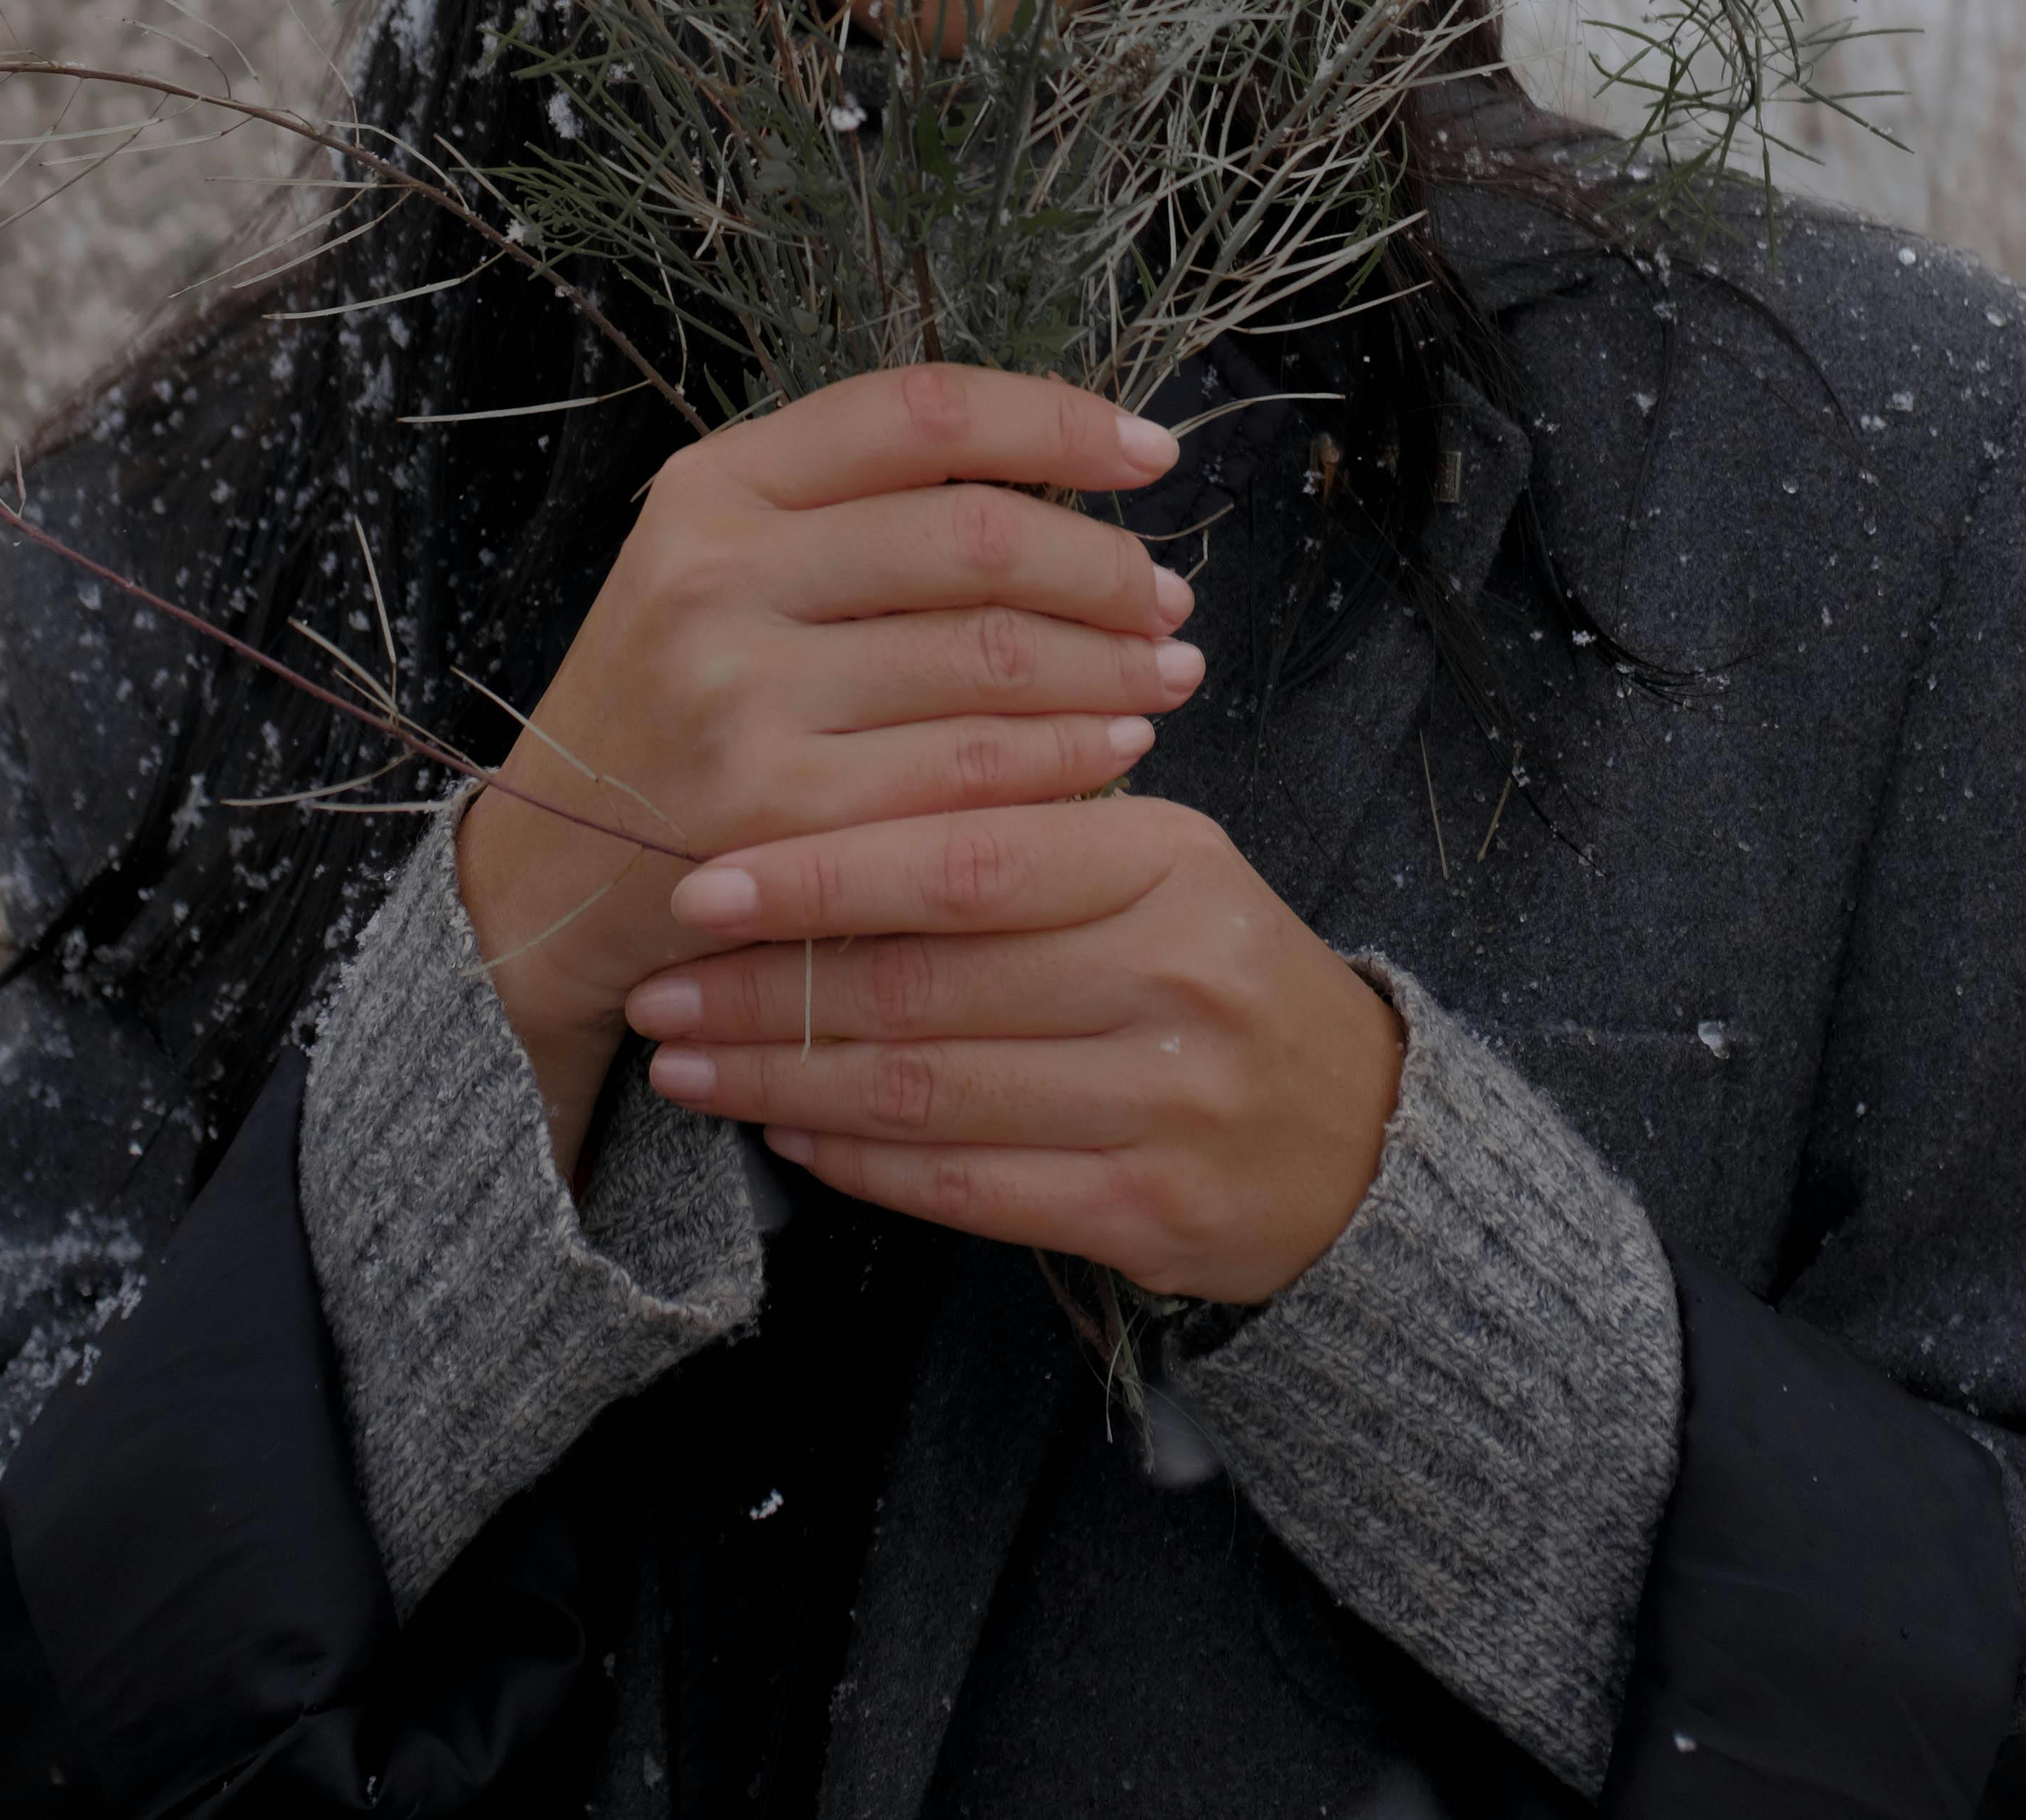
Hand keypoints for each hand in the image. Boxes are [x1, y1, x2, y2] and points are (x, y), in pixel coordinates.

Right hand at [454, 365, 1202, 1168]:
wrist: (546, 877)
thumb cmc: (672, 707)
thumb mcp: (720, 566)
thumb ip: (853, 511)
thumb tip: (1058, 479)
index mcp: (715, 485)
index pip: (920, 411)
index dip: (1056, 422)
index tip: (1148, 454)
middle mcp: (718, 572)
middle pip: (977, 536)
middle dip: (1105, 567)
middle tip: (1169, 598)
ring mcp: (742, 696)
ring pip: (992, 657)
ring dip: (1111, 666)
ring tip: (1167, 673)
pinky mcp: (778, 816)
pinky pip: (973, 773)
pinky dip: (1068, 758)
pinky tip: (1116, 750)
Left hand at [621, 796, 1405, 1304]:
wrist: (1366, 1135)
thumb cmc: (1217, 970)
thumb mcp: (1159, 865)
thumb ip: (1021, 836)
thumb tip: (821, 812)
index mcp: (1167, 860)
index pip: (965, 860)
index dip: (820, 875)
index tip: (701, 883)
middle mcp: (1171, 974)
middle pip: (929, 982)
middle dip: (768, 990)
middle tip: (659, 987)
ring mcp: (1166, 1101)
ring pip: (932, 1091)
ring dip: (787, 1083)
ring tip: (688, 1066)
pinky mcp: (1150, 1212)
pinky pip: (972, 1187)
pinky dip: (864, 1163)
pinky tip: (789, 1137)